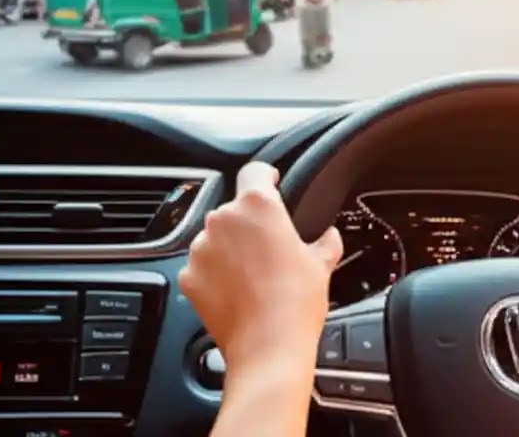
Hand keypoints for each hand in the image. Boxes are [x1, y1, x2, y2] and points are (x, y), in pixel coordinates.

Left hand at [179, 162, 342, 375]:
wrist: (268, 346)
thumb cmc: (296, 302)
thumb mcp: (321, 264)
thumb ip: (325, 240)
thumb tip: (329, 235)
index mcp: (258, 206)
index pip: (255, 171)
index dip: (265, 175)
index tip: (270, 180)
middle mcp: (224, 219)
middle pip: (235, 209)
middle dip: (249, 224)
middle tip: (270, 249)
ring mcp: (202, 248)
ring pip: (216, 237)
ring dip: (230, 249)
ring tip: (253, 276)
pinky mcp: (189, 275)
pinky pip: (202, 265)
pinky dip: (215, 273)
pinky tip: (237, 291)